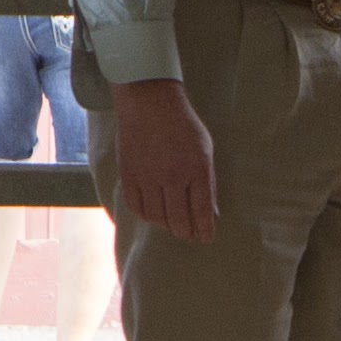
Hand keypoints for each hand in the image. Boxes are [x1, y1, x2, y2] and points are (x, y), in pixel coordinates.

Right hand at [111, 78, 216, 241]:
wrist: (149, 102)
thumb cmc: (183, 125)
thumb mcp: (205, 149)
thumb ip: (208, 183)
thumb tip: (211, 213)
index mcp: (197, 169)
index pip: (202, 211)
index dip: (205, 230)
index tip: (206, 238)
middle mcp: (172, 176)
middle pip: (179, 221)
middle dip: (186, 232)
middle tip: (190, 234)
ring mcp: (148, 177)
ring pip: (157, 218)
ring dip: (167, 225)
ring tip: (173, 223)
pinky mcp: (128, 175)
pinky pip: (137, 208)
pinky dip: (147, 215)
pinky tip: (154, 213)